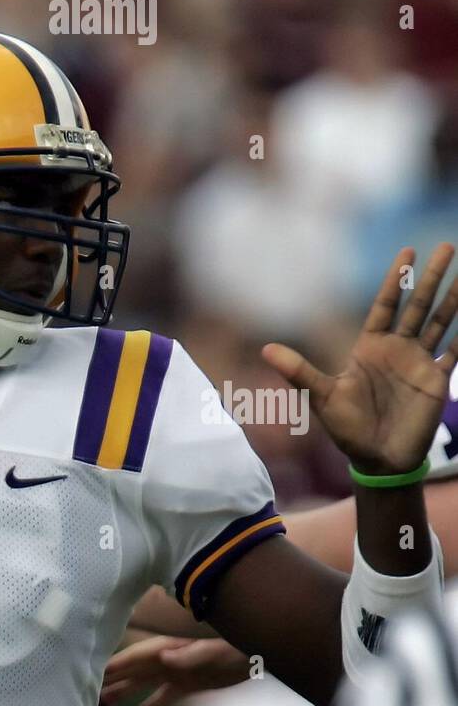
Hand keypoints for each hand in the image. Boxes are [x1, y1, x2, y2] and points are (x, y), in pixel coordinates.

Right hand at [102, 635, 251, 705]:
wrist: (258, 659)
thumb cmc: (236, 650)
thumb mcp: (213, 652)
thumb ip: (188, 656)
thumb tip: (161, 658)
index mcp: (168, 650)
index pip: (134, 657)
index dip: (114, 664)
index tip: (92, 672)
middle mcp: (167, 662)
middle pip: (133, 671)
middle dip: (112, 678)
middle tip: (87, 689)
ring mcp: (176, 674)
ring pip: (144, 684)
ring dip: (126, 691)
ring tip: (104, 702)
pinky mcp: (189, 687)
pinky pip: (165, 696)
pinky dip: (153, 704)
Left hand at [262, 244, 457, 473]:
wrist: (376, 459)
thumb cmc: (347, 429)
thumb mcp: (321, 397)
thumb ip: (299, 372)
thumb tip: (265, 349)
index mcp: (370, 348)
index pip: (385, 305)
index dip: (396, 280)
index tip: (407, 252)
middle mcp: (397, 350)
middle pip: (417, 305)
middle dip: (431, 277)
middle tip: (445, 246)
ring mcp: (419, 363)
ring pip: (440, 321)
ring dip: (453, 297)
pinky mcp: (437, 380)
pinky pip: (456, 351)